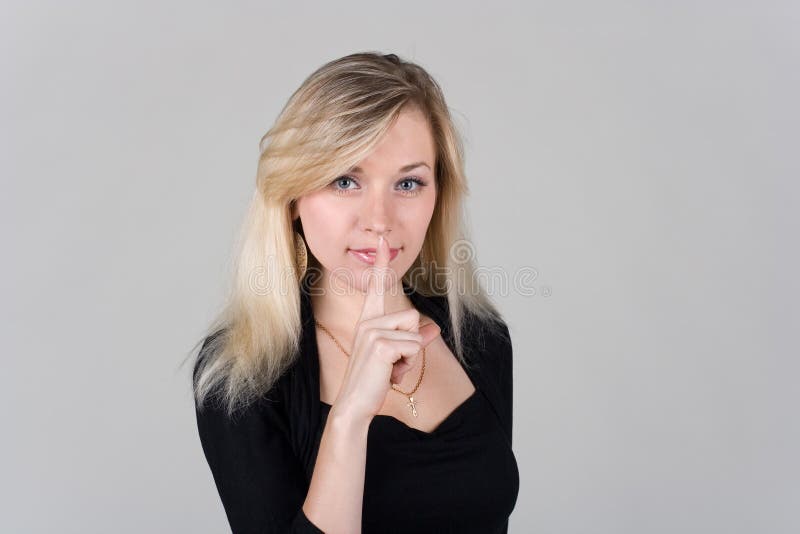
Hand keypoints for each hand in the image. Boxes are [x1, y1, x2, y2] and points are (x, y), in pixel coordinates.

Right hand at [331, 235, 440, 422]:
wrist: (355, 405)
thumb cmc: (373, 381)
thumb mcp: (397, 358)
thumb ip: (415, 340)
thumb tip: (434, 329)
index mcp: (368, 321)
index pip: (376, 287)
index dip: (381, 263)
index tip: (382, 240)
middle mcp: (368, 322)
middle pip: (413, 316)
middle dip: (412, 344)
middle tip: (393, 364)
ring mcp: (372, 332)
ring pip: (415, 332)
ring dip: (411, 356)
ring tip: (391, 369)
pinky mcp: (381, 345)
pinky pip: (413, 347)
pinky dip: (408, 365)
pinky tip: (390, 375)